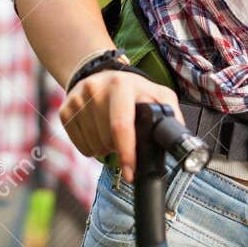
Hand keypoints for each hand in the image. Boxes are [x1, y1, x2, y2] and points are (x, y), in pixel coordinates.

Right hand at [60, 66, 180, 183]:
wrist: (99, 73)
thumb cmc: (133, 90)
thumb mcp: (157, 93)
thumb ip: (171, 114)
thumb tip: (182, 140)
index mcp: (121, 85)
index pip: (121, 126)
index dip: (127, 154)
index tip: (131, 173)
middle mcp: (96, 89)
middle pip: (107, 141)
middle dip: (119, 150)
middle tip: (125, 140)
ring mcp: (77, 99)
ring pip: (93, 146)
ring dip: (105, 149)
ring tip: (111, 133)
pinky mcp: (65, 110)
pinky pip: (80, 146)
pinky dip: (91, 148)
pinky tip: (98, 133)